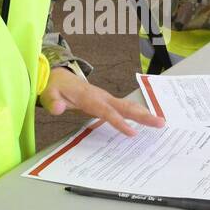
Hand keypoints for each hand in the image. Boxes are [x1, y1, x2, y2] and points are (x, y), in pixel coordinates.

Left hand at [41, 66, 164, 136]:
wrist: (58, 77)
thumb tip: (58, 109)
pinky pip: (125, 107)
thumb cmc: (55, 87)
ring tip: (160, 122)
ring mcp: (106, 97)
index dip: (119, 122)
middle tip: (160, 123)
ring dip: (144, 114)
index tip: (132, 132)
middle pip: (125, 107)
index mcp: (89, 97)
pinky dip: (138, 112)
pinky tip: (147, 118)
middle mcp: (102, 96)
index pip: (106, 111)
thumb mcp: (49, 95)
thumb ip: (53, 103)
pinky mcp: (108, 101)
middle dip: (143, 115)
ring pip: (128, 105)